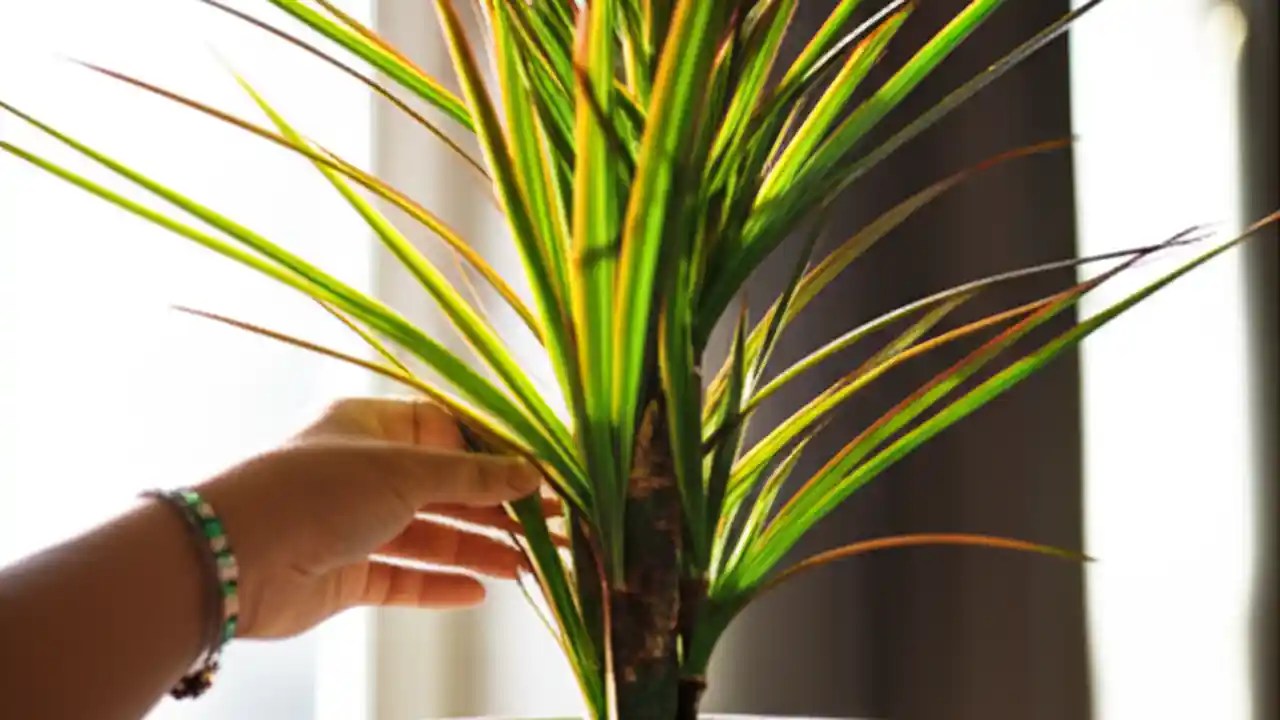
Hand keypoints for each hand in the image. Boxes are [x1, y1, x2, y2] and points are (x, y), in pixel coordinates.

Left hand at [196, 397, 544, 638]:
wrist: (233, 558)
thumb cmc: (314, 490)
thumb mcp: (405, 470)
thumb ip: (472, 477)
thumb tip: (529, 473)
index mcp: (370, 426)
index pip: (446, 432)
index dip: (492, 452)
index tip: (538, 472)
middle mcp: (363, 471)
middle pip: (444, 487)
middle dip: (496, 506)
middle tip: (550, 523)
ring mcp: (354, 524)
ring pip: (430, 535)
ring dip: (478, 548)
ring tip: (529, 564)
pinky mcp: (345, 574)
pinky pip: (404, 577)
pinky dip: (440, 584)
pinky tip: (480, 592)